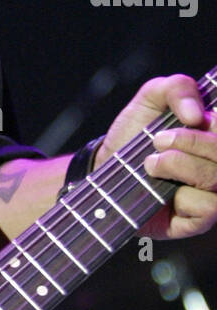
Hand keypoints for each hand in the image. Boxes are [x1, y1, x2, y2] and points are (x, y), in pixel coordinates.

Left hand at [95, 75, 216, 240]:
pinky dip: (184, 197)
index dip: (213, 122)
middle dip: (192, 142)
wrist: (104, 167)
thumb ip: (178, 88)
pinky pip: (208, 208)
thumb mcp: (152, 98)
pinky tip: (163, 191)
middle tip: (158, 140)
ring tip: (151, 163)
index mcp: (215, 136)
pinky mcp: (198, 221)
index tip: (188, 118)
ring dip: (180, 166)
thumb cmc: (135, 132)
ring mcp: (213, 193)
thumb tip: (196, 114)